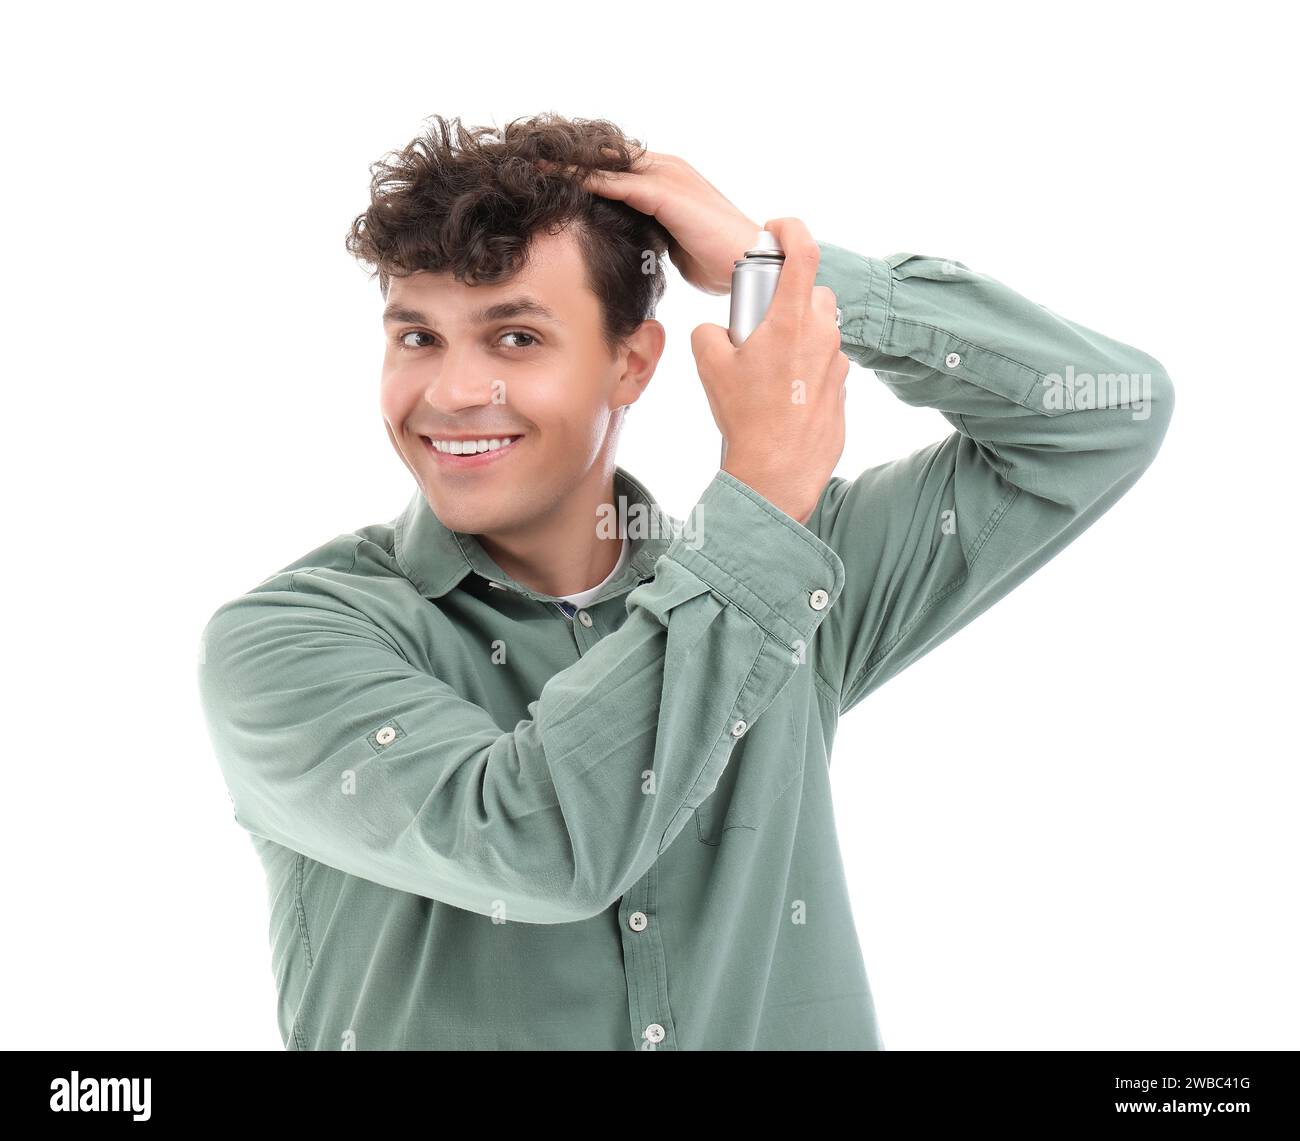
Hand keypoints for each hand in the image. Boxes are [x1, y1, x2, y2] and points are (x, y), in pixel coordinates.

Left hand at [550, 149, 760, 294]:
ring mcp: (667, 177)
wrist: (749, 264)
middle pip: (608, 157)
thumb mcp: (675, 242)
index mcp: (668, 179)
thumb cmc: (718, 260)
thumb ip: (653, 232)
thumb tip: (632, 243)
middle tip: (531, 160)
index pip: (618, 167)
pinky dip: (588, 179)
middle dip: (570, 159)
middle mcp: (667, 169)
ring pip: (609, 164)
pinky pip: (618, 183)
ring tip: (535, 164)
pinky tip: (561, 181)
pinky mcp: (665, 193)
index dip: (584, 168)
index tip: (550, 172)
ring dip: (571, 164)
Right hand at [690, 217, 848, 525]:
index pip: (804, 250)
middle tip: (759, 325)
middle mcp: (821, 333)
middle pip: (812, 292)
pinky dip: (806, 369)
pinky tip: (782, 397)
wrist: (778, 471)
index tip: (776, 230)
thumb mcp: (708, 366)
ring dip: (798, 336)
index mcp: (790, 318)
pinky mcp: (844, 389)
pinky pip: (825, 364)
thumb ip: (709, 332)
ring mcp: (838, 362)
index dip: (791, 229)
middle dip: (787, 299)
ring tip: (768, 368)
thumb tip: (718, 331)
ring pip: (820, 329)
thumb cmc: (745, 416)